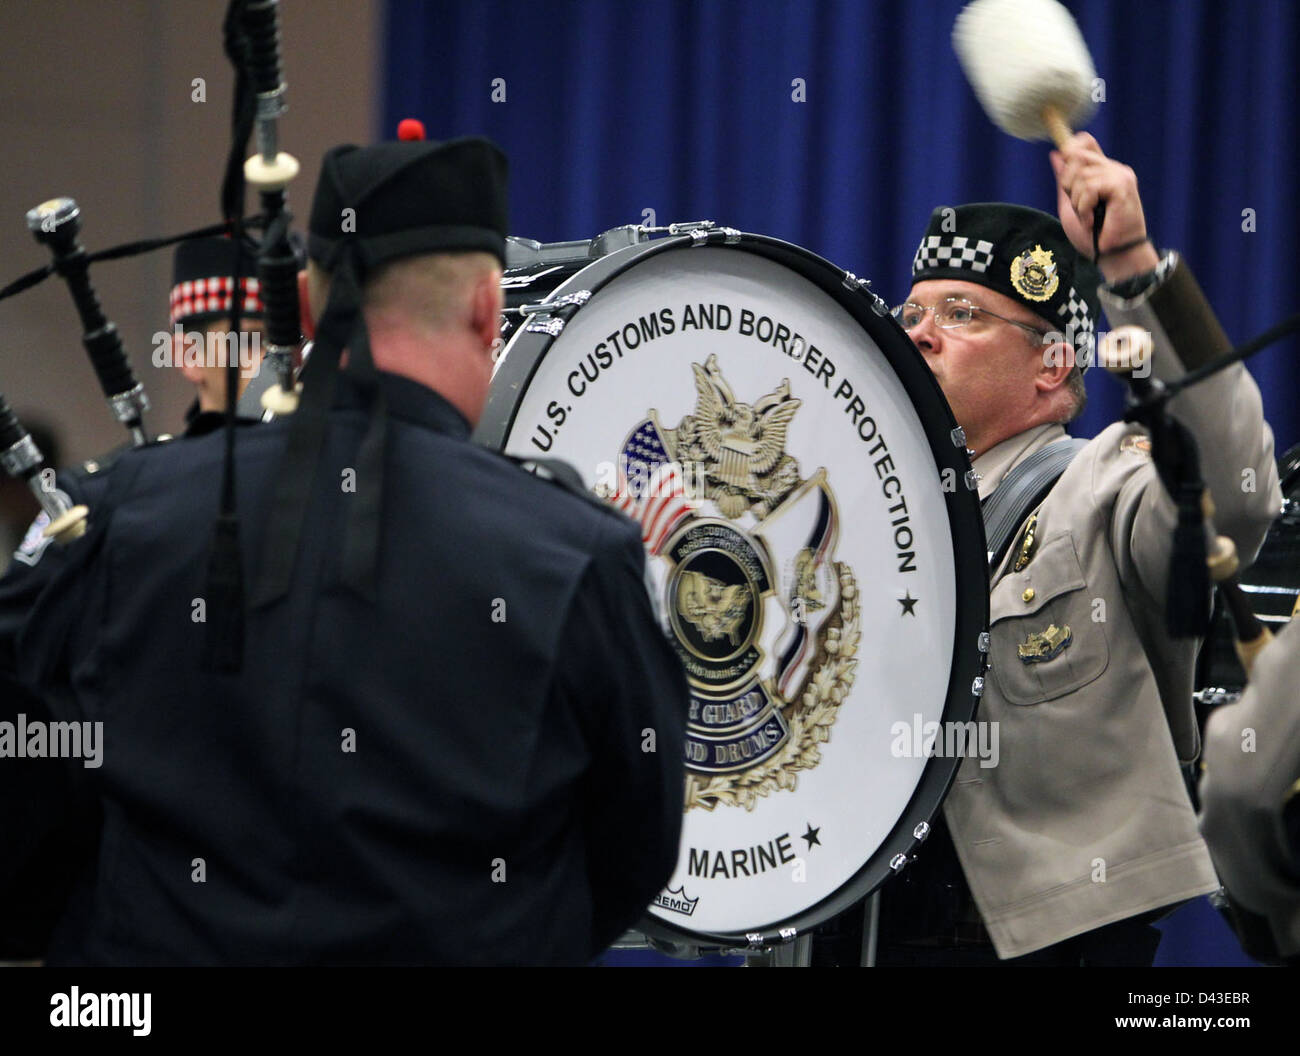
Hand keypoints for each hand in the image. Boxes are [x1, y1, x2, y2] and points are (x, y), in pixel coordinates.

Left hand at [1050, 133, 1159, 281]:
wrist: (1114, 255)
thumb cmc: (1093, 236)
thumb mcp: (1072, 205)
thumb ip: (1065, 181)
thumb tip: (1056, 154)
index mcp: (1102, 172)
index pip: (1085, 142)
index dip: (1070, 149)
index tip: (1064, 174)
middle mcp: (1113, 169)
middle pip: (1077, 155)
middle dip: (1068, 184)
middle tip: (1079, 208)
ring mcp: (1119, 175)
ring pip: (1081, 175)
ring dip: (1077, 202)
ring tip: (1088, 218)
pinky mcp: (1122, 185)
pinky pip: (1090, 187)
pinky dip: (1084, 207)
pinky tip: (1092, 220)